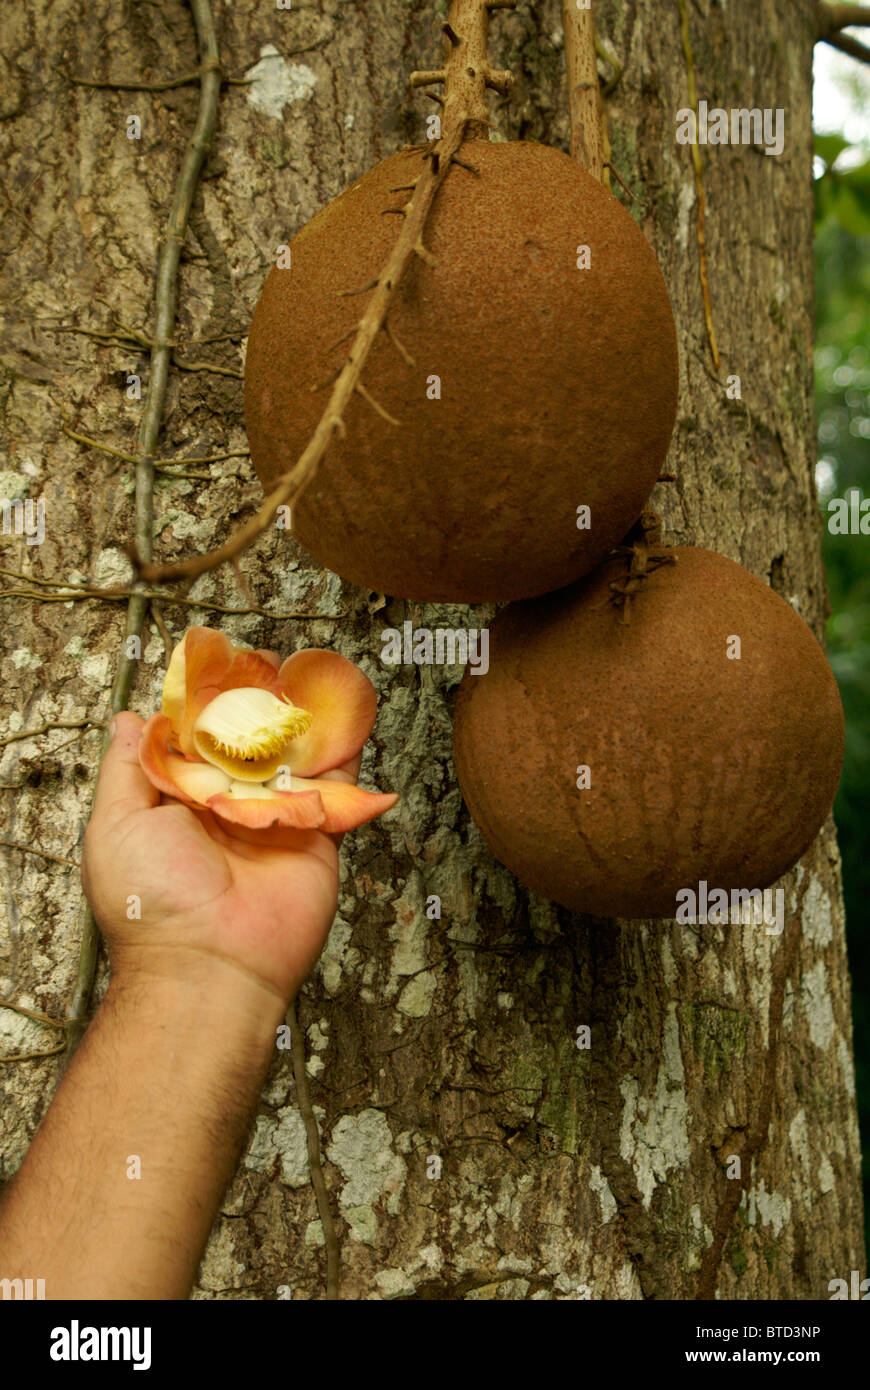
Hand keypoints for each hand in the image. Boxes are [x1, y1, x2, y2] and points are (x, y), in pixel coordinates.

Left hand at [81, 654, 357, 1005]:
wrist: (211, 965)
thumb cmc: (153, 902)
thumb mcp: (116, 826)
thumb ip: (125, 769)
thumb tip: (129, 719)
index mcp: (177, 803)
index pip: (193, 741)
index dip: (204, 704)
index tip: (216, 662)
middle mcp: (227, 809)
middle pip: (247, 744)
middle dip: (257, 703)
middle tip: (265, 660)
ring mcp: (273, 821)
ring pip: (291, 758)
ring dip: (300, 719)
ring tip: (306, 673)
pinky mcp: (316, 837)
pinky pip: (334, 789)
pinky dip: (344, 752)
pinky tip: (347, 713)